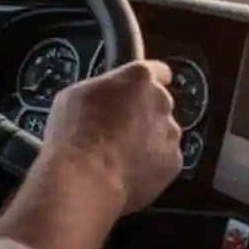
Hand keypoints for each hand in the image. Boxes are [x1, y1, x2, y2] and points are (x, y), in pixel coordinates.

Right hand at [41, 60, 182, 214]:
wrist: (85, 178)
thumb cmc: (75, 134)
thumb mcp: (76, 94)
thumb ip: (103, 88)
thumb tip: (105, 95)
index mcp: (139, 77)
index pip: (157, 70)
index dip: (144, 83)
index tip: (137, 90)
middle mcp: (161, 101)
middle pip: (158, 103)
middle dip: (143, 113)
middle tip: (117, 128)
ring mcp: (170, 133)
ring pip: (163, 133)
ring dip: (148, 140)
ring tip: (119, 155)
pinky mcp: (173, 162)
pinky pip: (164, 160)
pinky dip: (151, 165)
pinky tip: (127, 171)